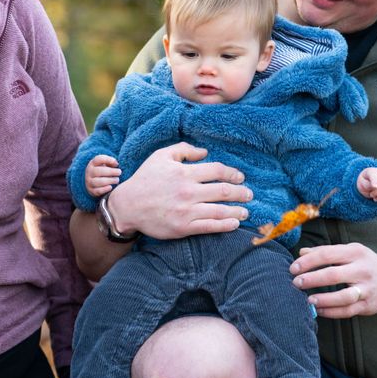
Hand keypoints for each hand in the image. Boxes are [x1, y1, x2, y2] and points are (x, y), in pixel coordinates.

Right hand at [85, 154, 120, 196]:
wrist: (93, 183)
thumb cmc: (103, 171)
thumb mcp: (105, 164)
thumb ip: (111, 162)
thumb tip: (116, 164)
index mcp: (93, 163)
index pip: (98, 159)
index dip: (108, 160)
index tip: (117, 164)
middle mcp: (90, 172)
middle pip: (99, 171)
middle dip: (111, 172)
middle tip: (119, 172)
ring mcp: (89, 182)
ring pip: (98, 181)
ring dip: (110, 180)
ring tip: (117, 180)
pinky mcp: (91, 191)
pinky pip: (98, 191)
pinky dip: (105, 189)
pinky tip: (110, 187)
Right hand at [107, 142, 250, 238]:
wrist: (128, 206)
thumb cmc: (145, 179)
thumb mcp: (161, 156)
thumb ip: (183, 150)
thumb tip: (204, 152)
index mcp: (185, 172)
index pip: (218, 170)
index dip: (233, 173)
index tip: (240, 177)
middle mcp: (188, 191)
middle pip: (224, 191)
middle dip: (241, 193)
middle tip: (249, 194)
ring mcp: (187, 210)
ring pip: (221, 210)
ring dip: (238, 211)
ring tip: (246, 211)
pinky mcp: (184, 227)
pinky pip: (210, 226)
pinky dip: (226, 225)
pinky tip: (235, 224)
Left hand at [290, 242, 376, 318]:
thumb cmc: (364, 263)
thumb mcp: (348, 251)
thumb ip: (325, 251)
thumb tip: (301, 253)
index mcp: (355, 252)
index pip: (327, 254)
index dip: (308, 262)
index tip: (293, 268)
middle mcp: (363, 270)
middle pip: (334, 275)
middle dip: (312, 279)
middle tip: (296, 283)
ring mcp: (367, 289)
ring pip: (343, 296)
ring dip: (323, 299)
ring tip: (308, 300)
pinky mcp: (369, 306)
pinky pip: (348, 311)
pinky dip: (331, 312)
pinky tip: (318, 310)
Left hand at [357, 167, 376, 202]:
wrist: (370, 181)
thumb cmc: (365, 183)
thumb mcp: (361, 184)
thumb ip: (366, 185)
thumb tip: (374, 187)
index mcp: (371, 171)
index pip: (374, 175)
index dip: (375, 181)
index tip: (374, 187)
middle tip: (371, 196)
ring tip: (375, 199)